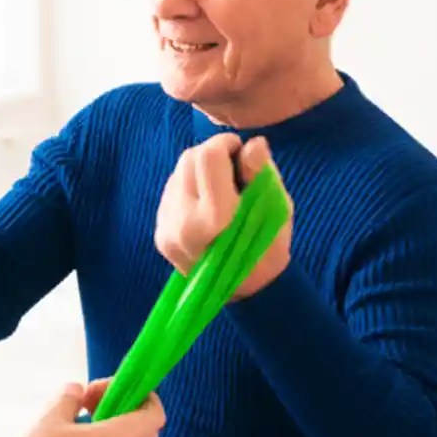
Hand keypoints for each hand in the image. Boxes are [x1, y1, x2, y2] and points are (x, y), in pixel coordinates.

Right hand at [16, 380, 164, 436]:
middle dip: (124, 407)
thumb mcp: (49, 420)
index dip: (143, 395)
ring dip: (115, 426)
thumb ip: (68, 398)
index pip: (154, 414)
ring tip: (82, 421)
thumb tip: (77, 389)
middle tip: (92, 401)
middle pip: (145, 429)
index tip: (114, 388)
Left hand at [154, 134, 292, 299]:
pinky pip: (171, 191)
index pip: (209, 156)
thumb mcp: (277, 211)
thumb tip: (253, 143)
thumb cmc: (268, 250)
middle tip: (234, 167)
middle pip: (190, 158)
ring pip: (178, 171)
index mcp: (215, 220)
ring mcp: (167, 229)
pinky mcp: (159, 233)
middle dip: (213, 153)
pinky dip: (190, 186)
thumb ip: (262, 175)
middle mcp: (183, 224)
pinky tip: (206, 202)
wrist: (246, 293)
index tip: (241, 150)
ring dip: (200, 169)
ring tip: (221, 187)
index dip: (227, 143)